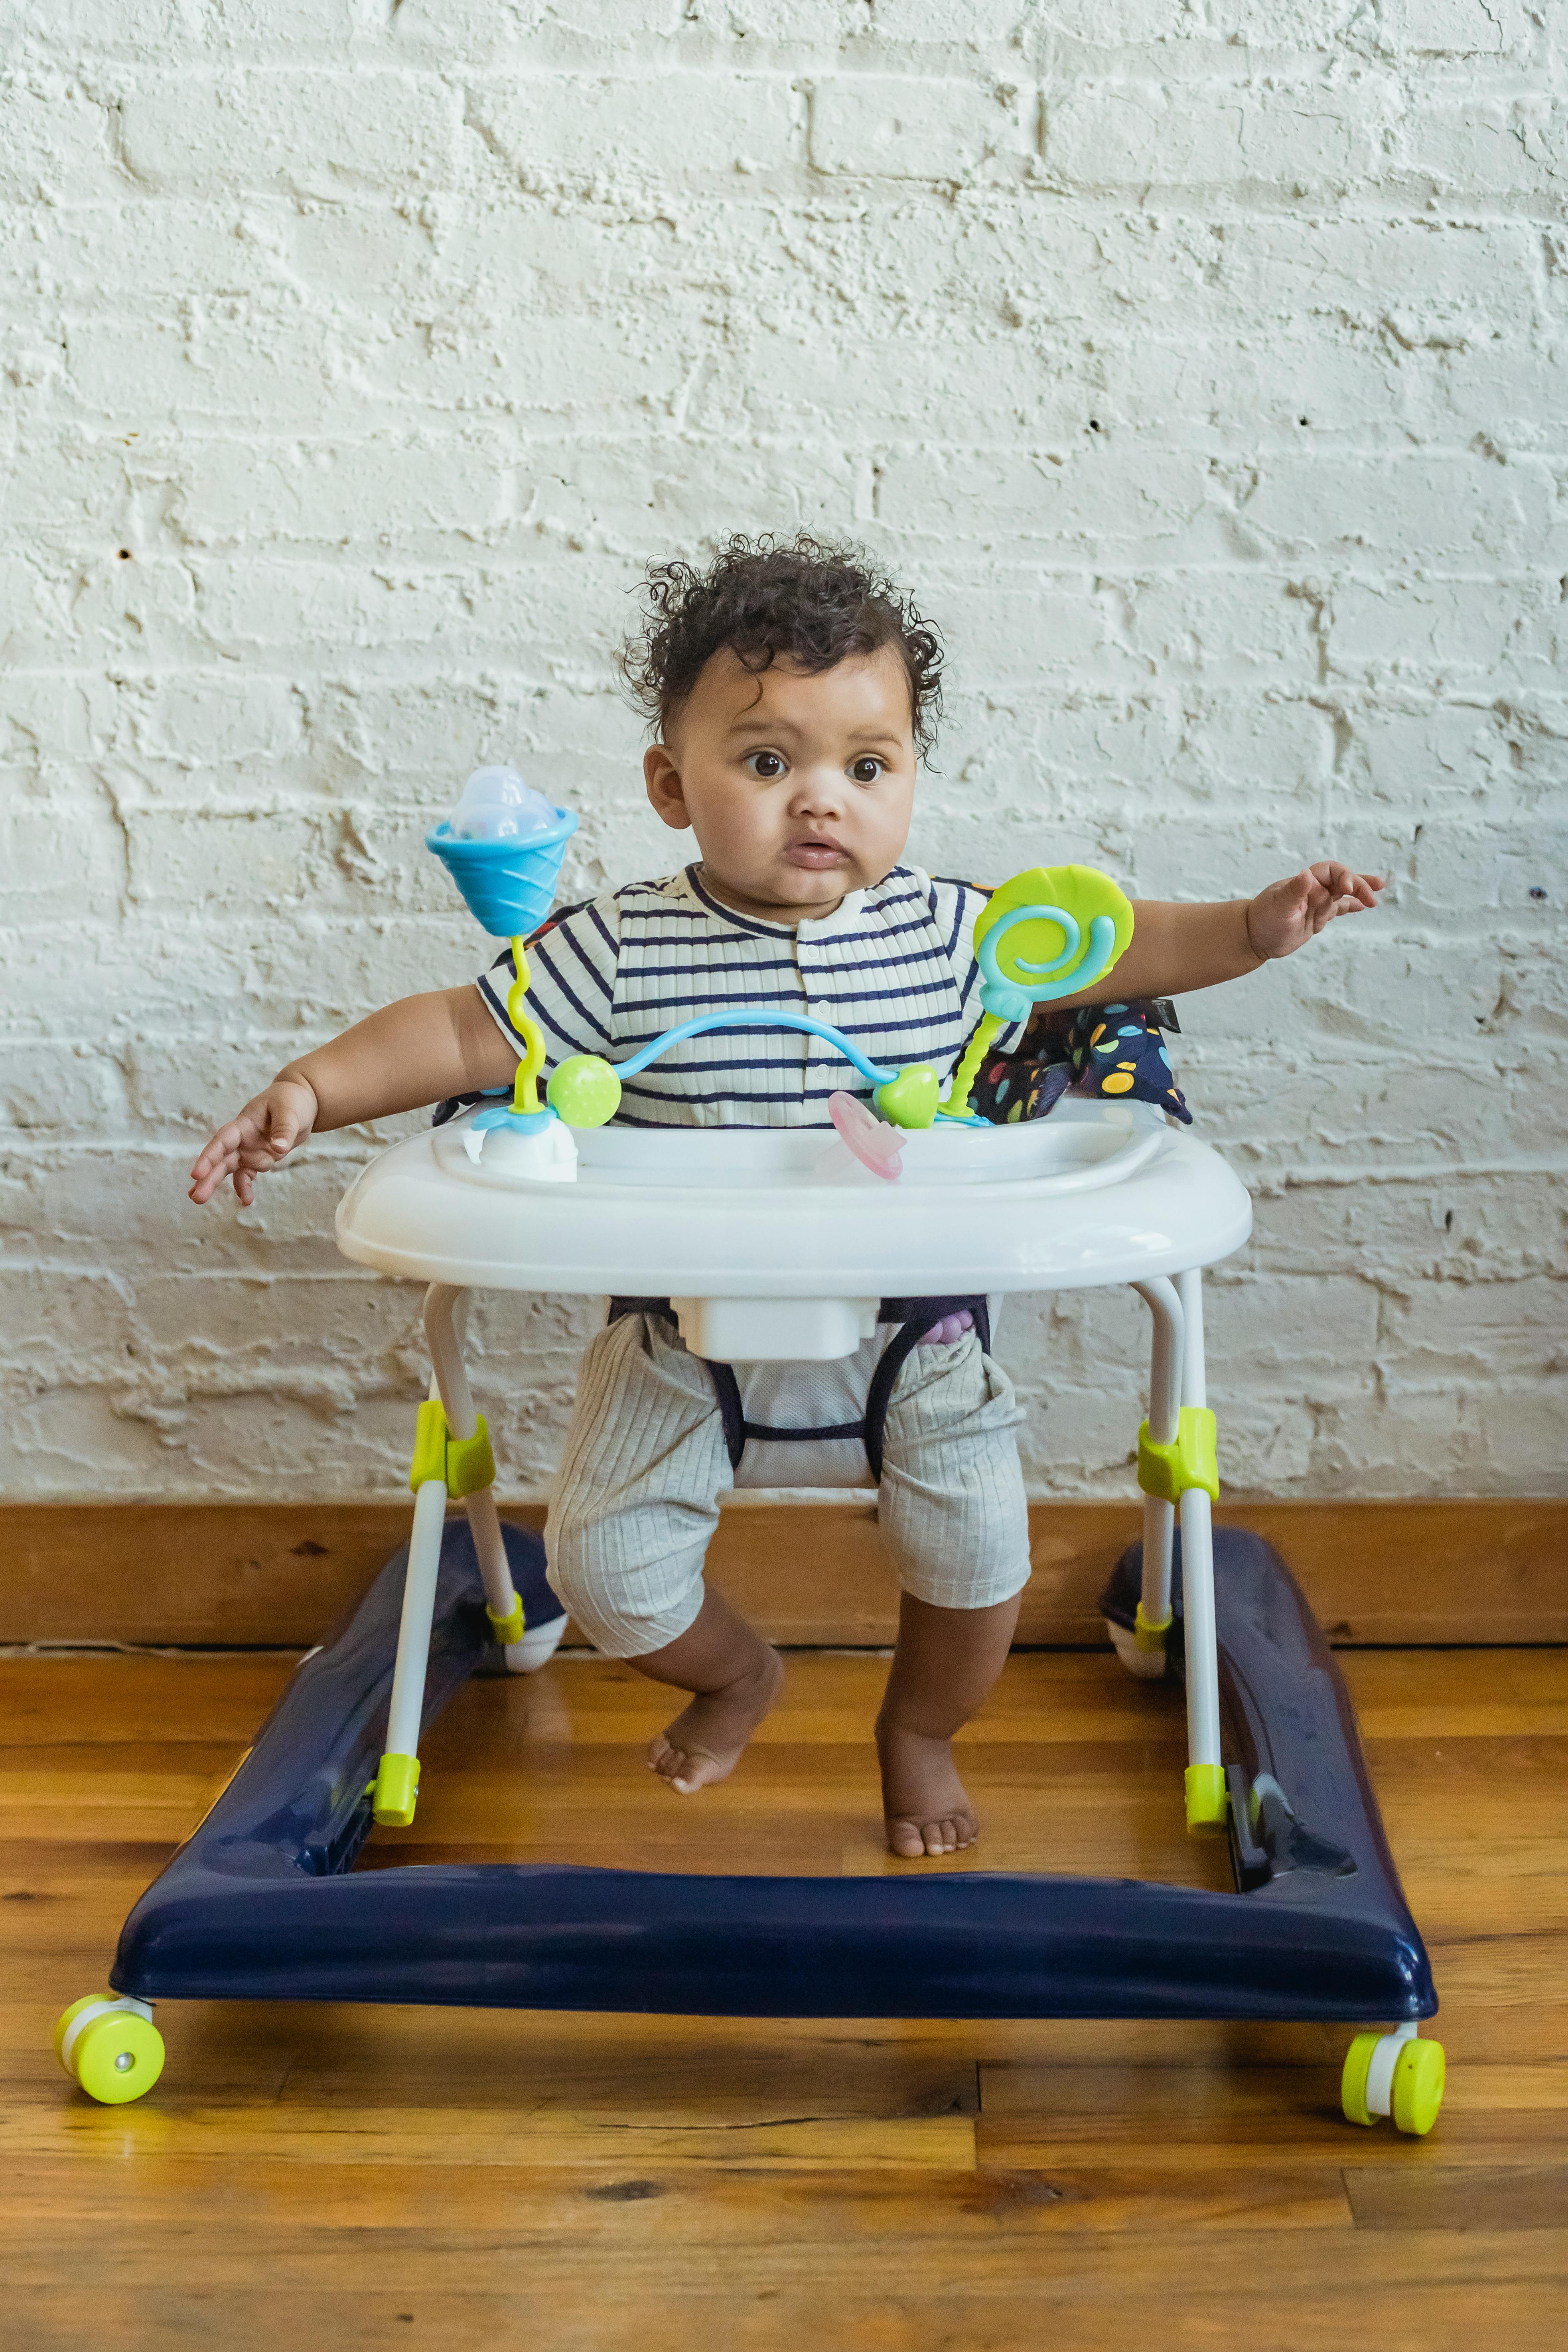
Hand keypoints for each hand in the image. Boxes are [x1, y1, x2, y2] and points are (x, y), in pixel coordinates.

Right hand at [188, 1076, 317, 1205]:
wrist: (300, 1102)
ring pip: (227, 1169)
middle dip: (207, 1178)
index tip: (197, 1174)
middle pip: (220, 1159)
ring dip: (214, 1183)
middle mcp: (241, 1139)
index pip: (222, 1141)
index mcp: (243, 1124)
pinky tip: (245, 1201)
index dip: (209, 1157)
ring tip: (198, 1199)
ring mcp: (248, 1150)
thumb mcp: (289, 1111)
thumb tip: (279, 1149)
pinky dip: (245, 1187)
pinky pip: (247, 1176)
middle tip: (196, 1197)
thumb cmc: (290, 1101)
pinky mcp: (257, 1159)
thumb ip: (284, 1129)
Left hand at [1245, 862, 1383, 961]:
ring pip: (1344, 894)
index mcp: (1306, 882)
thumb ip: (1294, 890)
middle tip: (1373, 897)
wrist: (1253, 937)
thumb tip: (1306, 874)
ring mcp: (1317, 904)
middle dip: (1360, 886)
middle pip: (1343, 881)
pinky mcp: (1318, 917)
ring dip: (1360, 892)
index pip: (1332, 871)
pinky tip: (1363, 907)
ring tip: (1378, 892)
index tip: (1348, 888)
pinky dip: (1351, 906)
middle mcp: (1314, 890)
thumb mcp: (1278, 906)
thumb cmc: (1263, 920)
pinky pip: (1338, 908)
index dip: (1344, 876)